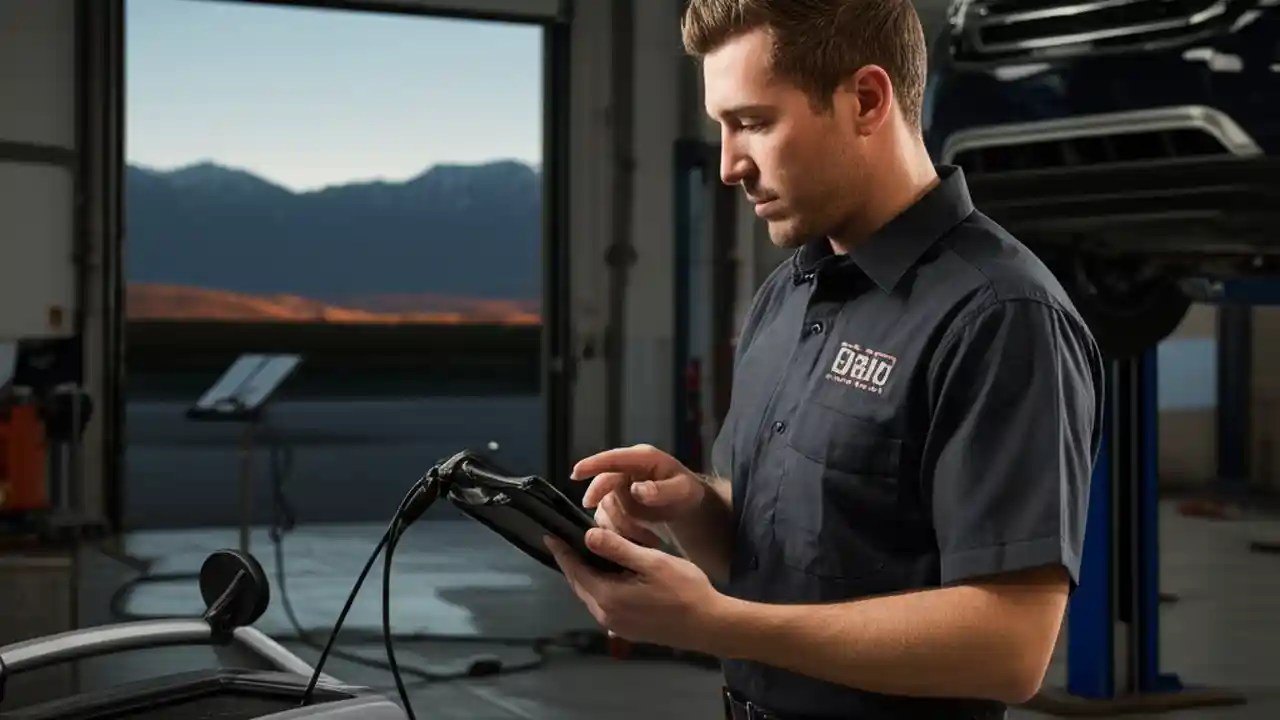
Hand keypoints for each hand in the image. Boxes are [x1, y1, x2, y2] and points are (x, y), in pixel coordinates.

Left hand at [545, 528, 725, 653]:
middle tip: (565, 543)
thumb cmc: (684, 590)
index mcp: (608, 597)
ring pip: (591, 596)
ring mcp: (617, 626)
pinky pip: (603, 605)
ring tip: (584, 556)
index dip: (562, 552)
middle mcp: (606, 615)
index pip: (575, 571)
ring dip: (585, 577)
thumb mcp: (652, 561)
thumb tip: (587, 535)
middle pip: (580, 585)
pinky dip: (598, 588)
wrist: (709, 625)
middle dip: (571, 564)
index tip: (549, 535)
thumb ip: (618, 549)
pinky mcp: (628, 630)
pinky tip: (608, 578)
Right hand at [571, 444, 705, 547]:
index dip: (592, 464)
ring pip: (604, 505)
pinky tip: (638, 539)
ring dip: (619, 524)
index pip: (612, 459)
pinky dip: (619, 530)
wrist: (686, 505)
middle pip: (603, 484)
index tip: (575, 473)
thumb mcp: (682, 490)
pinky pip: (607, 517)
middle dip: (609, 508)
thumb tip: (637, 490)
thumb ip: (661, 490)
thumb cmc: (685, 491)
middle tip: (619, 527)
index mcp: (642, 458)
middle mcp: (626, 469)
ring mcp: (619, 486)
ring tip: (645, 538)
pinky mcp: (616, 502)